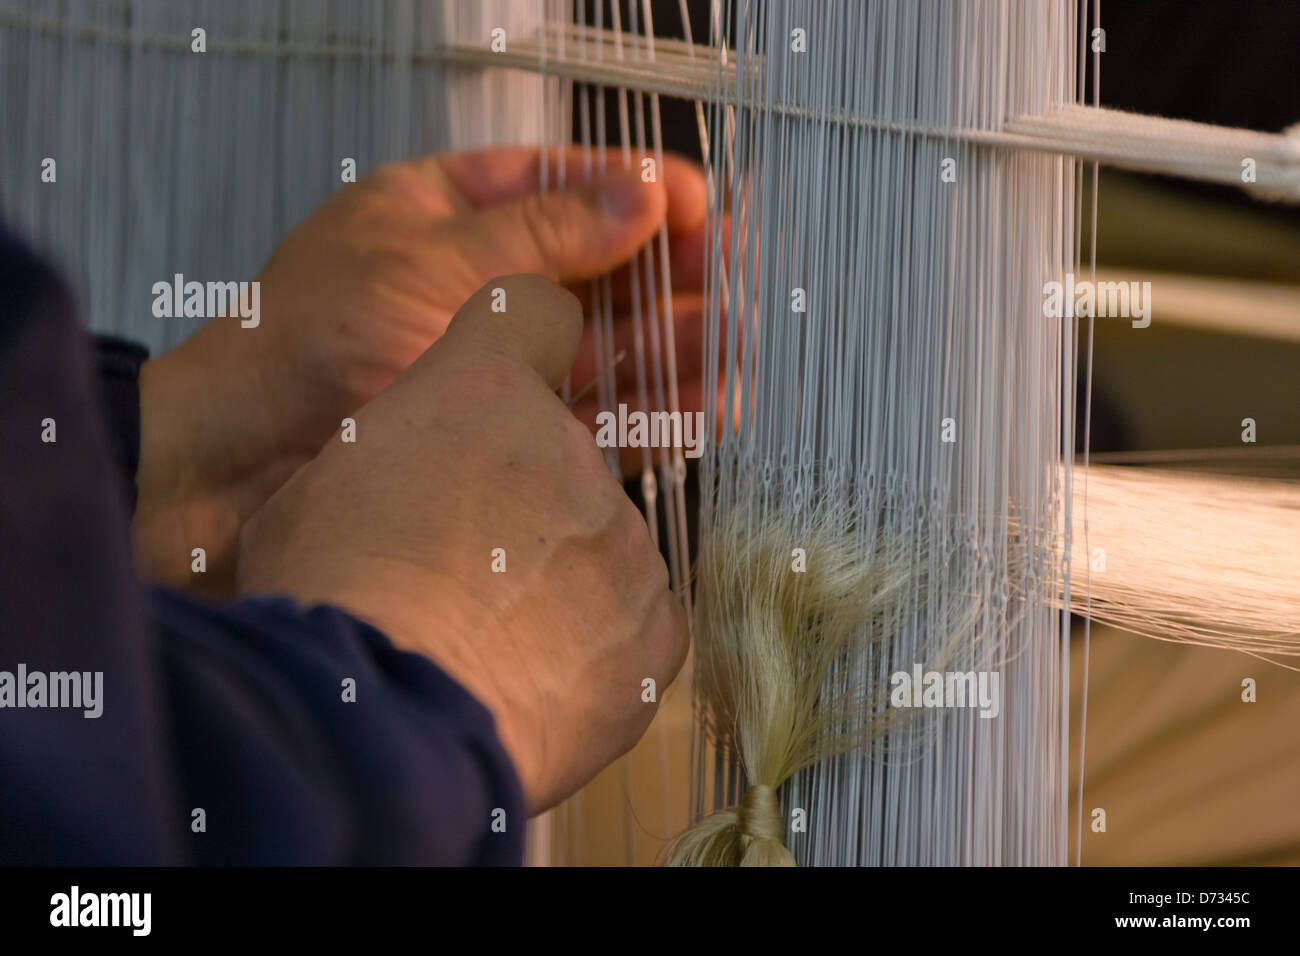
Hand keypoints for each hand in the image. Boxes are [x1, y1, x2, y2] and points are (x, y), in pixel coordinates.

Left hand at [132, 147, 708, 593]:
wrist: (231, 467)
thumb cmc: (307, 338)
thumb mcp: (428, 260)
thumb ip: (544, 235)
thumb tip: (643, 197)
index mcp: (442, 215)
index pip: (554, 185)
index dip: (628, 190)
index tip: (695, 202)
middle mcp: (475, 288)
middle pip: (591, 272)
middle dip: (668, 276)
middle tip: (738, 281)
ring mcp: (490, 367)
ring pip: (598, 351)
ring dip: (672, 349)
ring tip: (739, 348)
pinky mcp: (502, 440)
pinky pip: (588, 422)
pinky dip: (647, 417)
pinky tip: (706, 409)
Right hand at [235, 275, 689, 811]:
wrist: (384, 717)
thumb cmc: (331, 596)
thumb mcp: (316, 490)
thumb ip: (388, 456)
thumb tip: (398, 483)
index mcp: (481, 391)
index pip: (536, 311)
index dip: (524, 344)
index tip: (511, 389)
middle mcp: (570, 452)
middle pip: (566, 453)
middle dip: (528, 497)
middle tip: (468, 565)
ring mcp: (623, 540)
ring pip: (602, 542)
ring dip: (563, 577)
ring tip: (495, 637)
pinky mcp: (656, 628)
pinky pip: (641, 621)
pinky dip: (602, 646)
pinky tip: (541, 675)